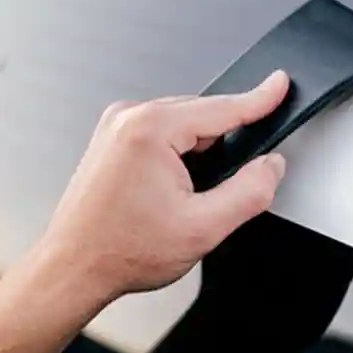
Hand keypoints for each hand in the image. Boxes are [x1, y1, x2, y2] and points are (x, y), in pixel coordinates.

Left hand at [38, 70, 290, 302]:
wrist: (72, 269)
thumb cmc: (120, 251)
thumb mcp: (204, 228)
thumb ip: (250, 192)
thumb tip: (271, 166)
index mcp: (151, 129)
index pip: (222, 107)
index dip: (259, 99)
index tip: (280, 84)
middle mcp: (129, 118)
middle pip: (203, 116)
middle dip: (224, 144)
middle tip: (221, 191)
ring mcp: (116, 126)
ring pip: (183, 125)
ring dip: (199, 152)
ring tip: (187, 198)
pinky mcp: (112, 139)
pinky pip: (162, 132)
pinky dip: (178, 154)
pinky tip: (172, 190)